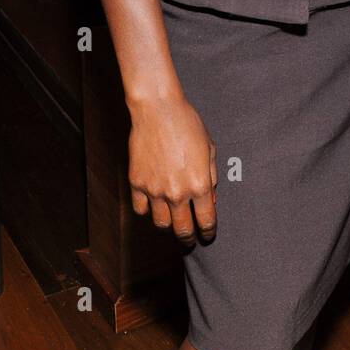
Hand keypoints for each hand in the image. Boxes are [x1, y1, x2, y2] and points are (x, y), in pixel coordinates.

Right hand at [128, 92, 217, 242]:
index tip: (208, 235)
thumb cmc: (188, 124)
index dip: (209, 231)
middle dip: (188, 238)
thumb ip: (211, 177)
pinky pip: (141, 209)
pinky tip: (153, 205)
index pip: (206, 220)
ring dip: (168, 225)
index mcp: (200, 184)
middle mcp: (177, 192)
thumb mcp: (209, 149)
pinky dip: (147, 210)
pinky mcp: (137, 183)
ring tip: (171, 221)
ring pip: (160, 223)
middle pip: (182, 229)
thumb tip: (212, 200)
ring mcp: (155, 190)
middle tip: (190, 239)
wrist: (158, 110)